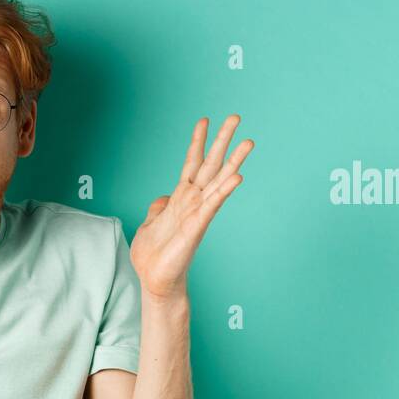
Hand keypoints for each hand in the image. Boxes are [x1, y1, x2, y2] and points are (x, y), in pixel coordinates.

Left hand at [130, 115, 253, 301]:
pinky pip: (213, 205)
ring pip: (219, 181)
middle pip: (211, 165)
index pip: (191, 164)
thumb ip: (157, 208)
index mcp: (180, 199)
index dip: (197, 142)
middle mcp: (193, 202)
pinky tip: (238, 177)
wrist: (155, 281)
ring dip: (234, 161)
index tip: (204, 120)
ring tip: (249, 141)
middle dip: (223, 141)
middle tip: (236, 117)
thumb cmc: (153, 257)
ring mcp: (197, 213)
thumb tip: (163, 197)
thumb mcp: (148, 225)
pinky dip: (224, 190)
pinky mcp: (197, 227)